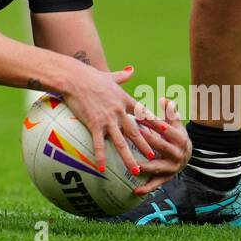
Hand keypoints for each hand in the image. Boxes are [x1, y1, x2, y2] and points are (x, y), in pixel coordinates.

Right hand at [58, 63, 157, 178]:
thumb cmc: (90, 76)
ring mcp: (108, 119)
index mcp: (124, 100)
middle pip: (135, 132)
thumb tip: (131, 69)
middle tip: (153, 157)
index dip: (154, 123)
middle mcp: (119, 112)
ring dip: (128, 157)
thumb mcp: (110, 76)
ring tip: (135, 170)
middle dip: (145, 146)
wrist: (75, 78)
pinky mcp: (94, 124)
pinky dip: (101, 157)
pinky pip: (99, 144)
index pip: (143, 114)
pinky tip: (102, 169)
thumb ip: (122, 76)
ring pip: (121, 142)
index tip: (165, 131)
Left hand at [129, 97, 190, 195]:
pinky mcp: (166, 178)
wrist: (186, 155)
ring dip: (146, 167)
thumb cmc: (175, 135)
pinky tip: (135, 190)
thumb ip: (170, 111)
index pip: (167, 130)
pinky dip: (146, 188)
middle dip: (150, 141)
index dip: (156, 123)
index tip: (144, 118)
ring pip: (158, 167)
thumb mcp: (175, 123)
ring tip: (133, 167)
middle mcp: (178, 155)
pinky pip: (156, 184)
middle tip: (135, 135)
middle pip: (163, 147)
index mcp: (180, 139)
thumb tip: (164, 99)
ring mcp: (172, 168)